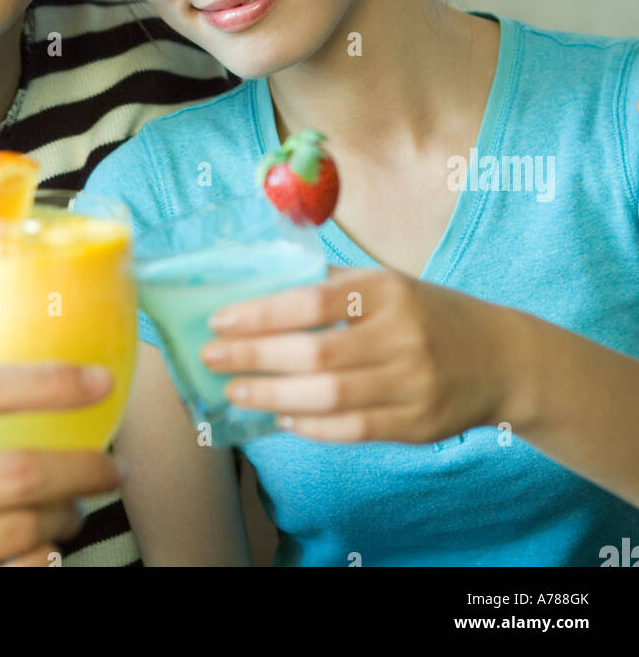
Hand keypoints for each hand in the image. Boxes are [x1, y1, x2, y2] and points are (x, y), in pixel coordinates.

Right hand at [0, 346, 124, 565]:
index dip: (49, 382)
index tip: (100, 381)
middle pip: (16, 475)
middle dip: (81, 468)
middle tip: (110, 465)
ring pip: (21, 534)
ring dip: (65, 517)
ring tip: (75, 505)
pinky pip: (10, 577)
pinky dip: (40, 561)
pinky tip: (44, 546)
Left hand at [200, 266, 513, 443]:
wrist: (500, 358)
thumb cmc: (427, 313)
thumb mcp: (387, 283)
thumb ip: (331, 284)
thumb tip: (260, 286)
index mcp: (388, 291)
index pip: (312, 301)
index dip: (262, 313)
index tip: (220, 320)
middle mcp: (401, 336)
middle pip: (315, 353)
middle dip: (255, 357)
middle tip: (212, 358)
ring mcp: (412, 384)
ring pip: (329, 397)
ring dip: (273, 396)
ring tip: (237, 391)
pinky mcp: (417, 424)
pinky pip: (353, 430)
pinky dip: (312, 426)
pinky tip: (282, 418)